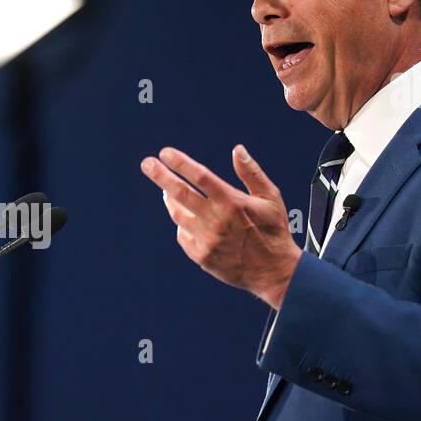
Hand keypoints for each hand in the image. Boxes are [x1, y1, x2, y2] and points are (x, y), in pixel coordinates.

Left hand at [141, 144, 301, 309]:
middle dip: (161, 176)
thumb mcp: (270, 198)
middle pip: (180, 193)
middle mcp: (216, 220)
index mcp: (232, 202)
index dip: (180, 163)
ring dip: (170, 200)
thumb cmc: (273, 231)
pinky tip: (185, 218)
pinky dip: (182, 225)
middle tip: (147, 164)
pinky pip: (183, 235)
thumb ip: (251, 173)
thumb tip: (237, 149)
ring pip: (178, 214)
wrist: (274, 271)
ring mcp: (206, 239)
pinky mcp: (201, 255)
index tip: (165, 153)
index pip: (200, 177)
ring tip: (166, 190)